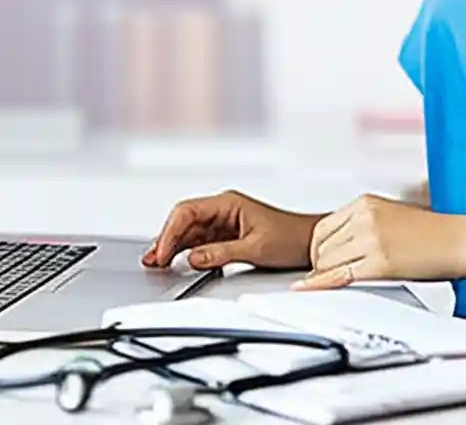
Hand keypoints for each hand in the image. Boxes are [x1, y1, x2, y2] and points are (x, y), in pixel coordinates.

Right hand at [142, 190, 320, 270]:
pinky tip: (175, 260)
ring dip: (173, 245)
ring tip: (157, 262)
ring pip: (189, 230)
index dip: (170, 233)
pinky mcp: (227, 234)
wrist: (311, 242)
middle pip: (184, 220)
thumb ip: (221, 253)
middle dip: (166, 239)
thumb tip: (193, 258)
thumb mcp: (255, 249)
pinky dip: (186, 250)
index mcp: (229, 203)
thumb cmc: (291, 238)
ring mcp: (224, 221)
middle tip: (153, 260)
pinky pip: (200, 240)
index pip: (188, 212)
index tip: (162, 253)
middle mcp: (224, 209)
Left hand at [293, 194, 465, 289]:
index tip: (319, 260)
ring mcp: (371, 239)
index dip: (318, 248)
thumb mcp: (391, 215)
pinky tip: (313, 288)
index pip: (323, 227)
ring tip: (336, 283)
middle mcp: (364, 217)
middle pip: (322, 246)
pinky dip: (322, 284)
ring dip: (325, 276)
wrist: (461, 240)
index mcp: (366, 202)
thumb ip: (363, 223)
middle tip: (326, 276)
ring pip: (328, 262)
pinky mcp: (379, 262)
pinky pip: (340, 276)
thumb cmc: (434, 232)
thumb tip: (339, 244)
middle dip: (320, 264)